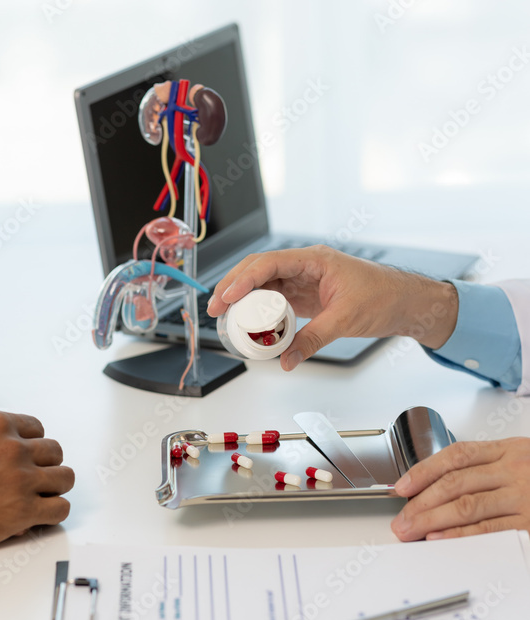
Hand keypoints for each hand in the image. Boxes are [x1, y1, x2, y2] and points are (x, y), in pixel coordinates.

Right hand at [207, 245, 457, 369]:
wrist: (405, 302)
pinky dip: (260, 311)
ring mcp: (304, 279)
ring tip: (225, 317)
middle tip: (215, 308)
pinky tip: (250, 324)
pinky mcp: (306, 294)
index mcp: (314, 259)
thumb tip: (286, 360)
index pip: (269, 263)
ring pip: (264, 284)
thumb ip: (313, 339)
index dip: (243, 279)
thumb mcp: (346, 319)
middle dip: (233, 287)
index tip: (227, 297)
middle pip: (259, 270)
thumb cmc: (384, 297)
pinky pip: (276, 298)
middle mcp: (305, 265)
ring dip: (243, 299)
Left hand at [391, 438, 529, 540]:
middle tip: (401, 519)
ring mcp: (525, 495)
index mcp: (509, 449)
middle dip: (421, 502)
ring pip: (467, 506)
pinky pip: (489, 529)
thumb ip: (488, 466)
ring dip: (432, 521)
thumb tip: (441, 485)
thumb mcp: (523, 458)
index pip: (455, 456)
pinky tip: (440, 540)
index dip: (423, 470)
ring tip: (411, 531)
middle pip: (455, 483)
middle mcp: (515, 469)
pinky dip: (461, 535)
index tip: (402, 486)